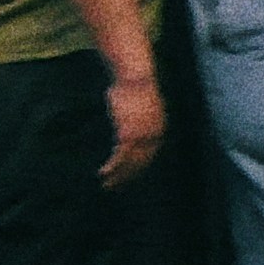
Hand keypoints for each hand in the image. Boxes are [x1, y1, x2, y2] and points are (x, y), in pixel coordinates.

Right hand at [101, 70, 164, 188]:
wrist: (138, 77)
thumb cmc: (137, 86)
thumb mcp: (143, 106)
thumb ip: (138, 119)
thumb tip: (129, 125)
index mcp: (159, 130)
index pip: (150, 155)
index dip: (140, 167)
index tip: (129, 175)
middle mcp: (154, 137)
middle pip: (142, 163)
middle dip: (129, 177)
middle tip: (117, 187)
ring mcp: (142, 137)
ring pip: (131, 163)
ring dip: (119, 176)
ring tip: (108, 185)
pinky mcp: (129, 135)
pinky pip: (121, 157)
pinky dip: (113, 167)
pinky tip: (104, 173)